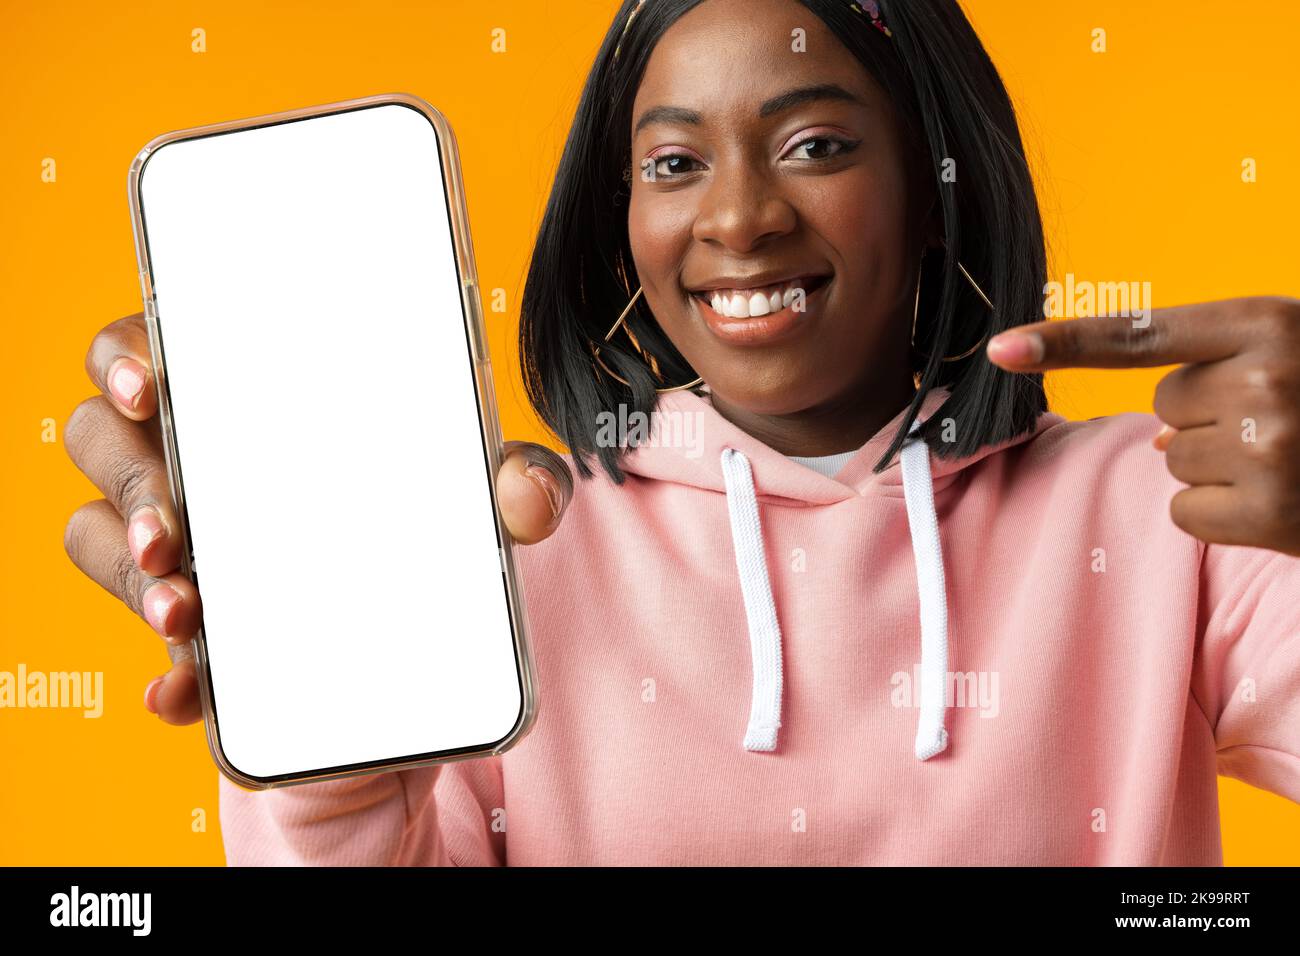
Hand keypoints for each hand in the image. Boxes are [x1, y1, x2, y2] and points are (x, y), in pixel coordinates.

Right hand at [63, 313, 573, 724]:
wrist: (420, 663)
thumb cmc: (423, 537)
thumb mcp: (476, 505)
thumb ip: (515, 486)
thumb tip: (530, 492)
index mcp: (244, 405)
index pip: (149, 354)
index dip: (127, 356)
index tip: (150, 382)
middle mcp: (193, 467)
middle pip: (104, 443)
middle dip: (133, 483)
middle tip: (173, 528)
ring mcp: (182, 551)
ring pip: (100, 538)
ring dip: (130, 572)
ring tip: (185, 609)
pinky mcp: (196, 638)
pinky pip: (151, 651)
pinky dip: (169, 676)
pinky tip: (187, 694)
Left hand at [985, 296, 1299, 556]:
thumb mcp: (1296, 353)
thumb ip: (1224, 369)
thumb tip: (1155, 440)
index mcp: (1269, 321)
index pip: (1143, 333)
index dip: (1065, 341)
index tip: (1003, 348)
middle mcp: (1268, 376)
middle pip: (1162, 406)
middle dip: (1205, 419)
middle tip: (1279, 424)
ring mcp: (1270, 446)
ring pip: (1172, 460)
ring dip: (1217, 468)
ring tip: (1288, 461)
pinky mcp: (1270, 511)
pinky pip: (1186, 512)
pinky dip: (1221, 517)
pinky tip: (1278, 504)